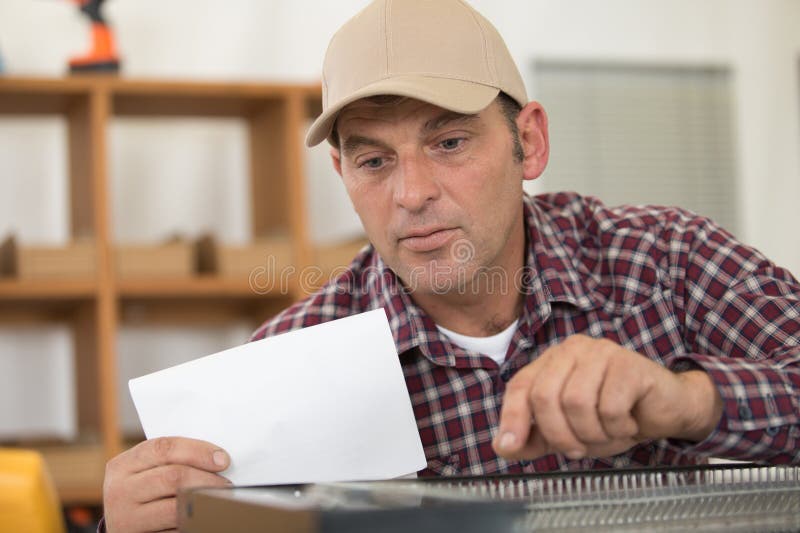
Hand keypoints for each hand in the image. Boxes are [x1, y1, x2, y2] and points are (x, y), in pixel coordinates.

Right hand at [103, 437, 231, 532]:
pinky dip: (194, 523)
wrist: (121, 524)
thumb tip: (217, 458)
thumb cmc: (144, 489)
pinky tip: (205, 517)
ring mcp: (127, 519)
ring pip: (176, 508)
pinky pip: (175, 531)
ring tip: (221, 500)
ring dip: (205, 503)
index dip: (197, 451)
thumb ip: (172, 459)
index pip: (164, 449)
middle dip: (206, 479)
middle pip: (173, 477)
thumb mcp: (146, 470)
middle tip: (227, 484)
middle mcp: (119, 492)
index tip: (223, 459)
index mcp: (122, 466)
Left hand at [492, 335, 722, 460]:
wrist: (667, 409)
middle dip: (560, 435)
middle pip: (545, 396)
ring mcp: (602, 352)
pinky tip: (628, 424)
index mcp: (552, 361)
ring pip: (577, 403)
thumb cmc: (615, 416)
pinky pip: (610, 407)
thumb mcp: (568, 431)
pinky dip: (617, 428)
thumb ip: (534, 438)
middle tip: (579, 449)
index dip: (512, 417)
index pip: (520, 386)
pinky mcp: (630, 365)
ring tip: (607, 435)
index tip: (509, 446)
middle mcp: (573, 350)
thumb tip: (501, 446)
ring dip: (592, 434)